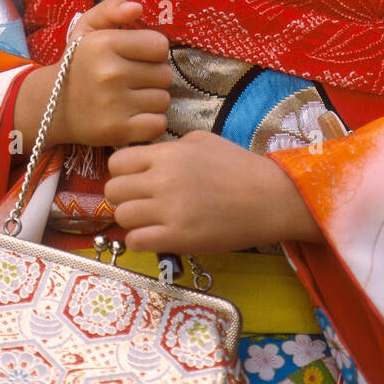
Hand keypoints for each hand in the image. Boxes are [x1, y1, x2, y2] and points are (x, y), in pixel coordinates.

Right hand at [14, 0, 170, 152]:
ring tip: (131, 97)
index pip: (160, 45)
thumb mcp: (87, 28)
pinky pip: (158, 124)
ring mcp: (113, 104)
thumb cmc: (77, 63)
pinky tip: (135, 116)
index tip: (137, 57)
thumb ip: (111, 9)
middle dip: (152, 76)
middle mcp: (109, 73)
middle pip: (165, 74)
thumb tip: (137, 7)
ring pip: (163, 99)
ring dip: (152, 99)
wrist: (50, 106)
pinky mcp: (117, 131)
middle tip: (132, 79)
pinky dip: (151, 122)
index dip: (152, 51)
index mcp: (104, 44)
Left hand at [105, 130, 323, 253]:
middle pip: (113, 190)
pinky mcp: (179, 238)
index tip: (133, 179)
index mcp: (168, 155)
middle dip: (122, 196)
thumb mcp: (204, 141)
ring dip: (131, 220)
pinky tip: (156, 235)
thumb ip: (173, 146)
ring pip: (122, 217)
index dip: (121, 171)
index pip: (117, 162)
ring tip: (148, 220)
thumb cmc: (240, 166)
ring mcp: (169, 211)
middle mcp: (162, 180)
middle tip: (139, 201)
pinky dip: (140, 240)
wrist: (269, 198)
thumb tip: (152, 157)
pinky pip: (136, 242)